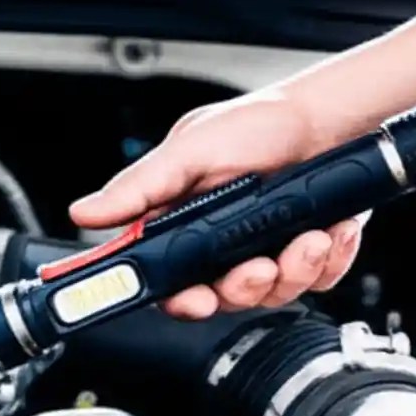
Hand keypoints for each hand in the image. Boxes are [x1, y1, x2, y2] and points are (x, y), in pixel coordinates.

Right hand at [70, 91, 363, 318]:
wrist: (329, 116)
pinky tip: (331, 228)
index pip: (166, 282)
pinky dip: (328, 259)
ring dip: (294, 269)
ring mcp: (263, 252)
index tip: (195, 299)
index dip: (179, 299)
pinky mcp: (306, 255)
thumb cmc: (258, 123)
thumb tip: (84, 212)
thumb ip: (140, 188)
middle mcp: (219, 246)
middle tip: (261, 263)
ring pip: (272, 294)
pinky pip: (316, 281)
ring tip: (308, 235)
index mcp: (180, 225)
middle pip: (222, 297)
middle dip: (246, 286)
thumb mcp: (190, 149)